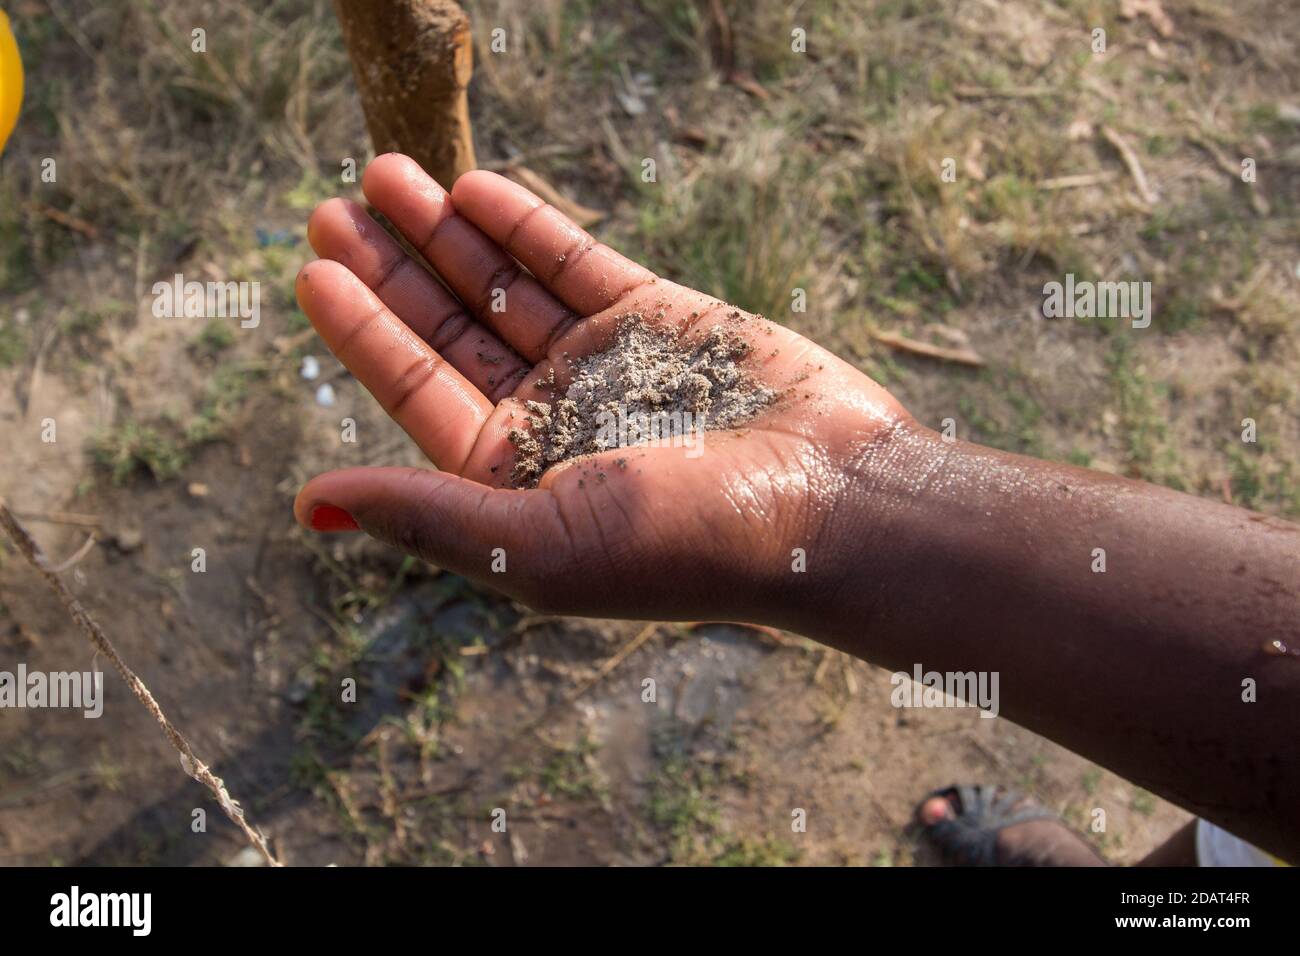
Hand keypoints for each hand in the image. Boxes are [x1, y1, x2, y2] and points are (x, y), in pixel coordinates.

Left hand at [294, 154, 914, 626]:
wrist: (833, 501)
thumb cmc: (690, 545)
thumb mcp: (538, 544)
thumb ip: (426, 515)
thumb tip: (307, 504)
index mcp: (513, 481)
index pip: (417, 392)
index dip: (361, 331)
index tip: (311, 267)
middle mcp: (549, 421)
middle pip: (447, 331)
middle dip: (390, 270)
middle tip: (330, 207)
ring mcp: (601, 365)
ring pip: (503, 288)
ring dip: (445, 233)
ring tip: (387, 172)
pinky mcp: (656, 318)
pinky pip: (574, 262)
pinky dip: (525, 226)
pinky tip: (475, 189)